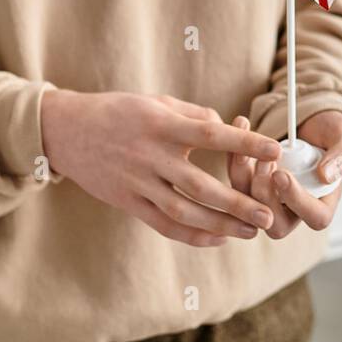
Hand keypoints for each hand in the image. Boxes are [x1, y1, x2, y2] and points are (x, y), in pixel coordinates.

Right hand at [40, 89, 279, 247]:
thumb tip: (226, 127)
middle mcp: (150, 156)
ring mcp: (138, 183)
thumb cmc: (119, 111)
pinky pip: (164, 224)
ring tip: (249, 231)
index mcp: (161, 125)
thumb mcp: (156, 102)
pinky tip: (217, 239)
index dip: (243, 143)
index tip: (274, 148)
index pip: (209, 135)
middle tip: (267, 214)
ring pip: (184, 212)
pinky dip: (192, 235)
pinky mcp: (128, 202)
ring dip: (219, 225)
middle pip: (200, 185)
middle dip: (236, 202)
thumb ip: (193, 115)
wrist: (67, 131)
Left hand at [227, 109, 341, 239]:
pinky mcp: (252, 188)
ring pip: (249, 205)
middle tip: (264, 164)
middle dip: (265, 196)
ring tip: (248, 147)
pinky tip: (239, 129)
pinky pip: (238, 182)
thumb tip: (327, 175)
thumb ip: (341, 156)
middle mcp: (295, 211)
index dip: (297, 200)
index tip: (282, 175)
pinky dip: (235, 158)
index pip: (315, 216)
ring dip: (244, 177)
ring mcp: (272, 202)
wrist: (311, 124)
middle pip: (276, 224)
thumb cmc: (331, 133)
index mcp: (323, 204)